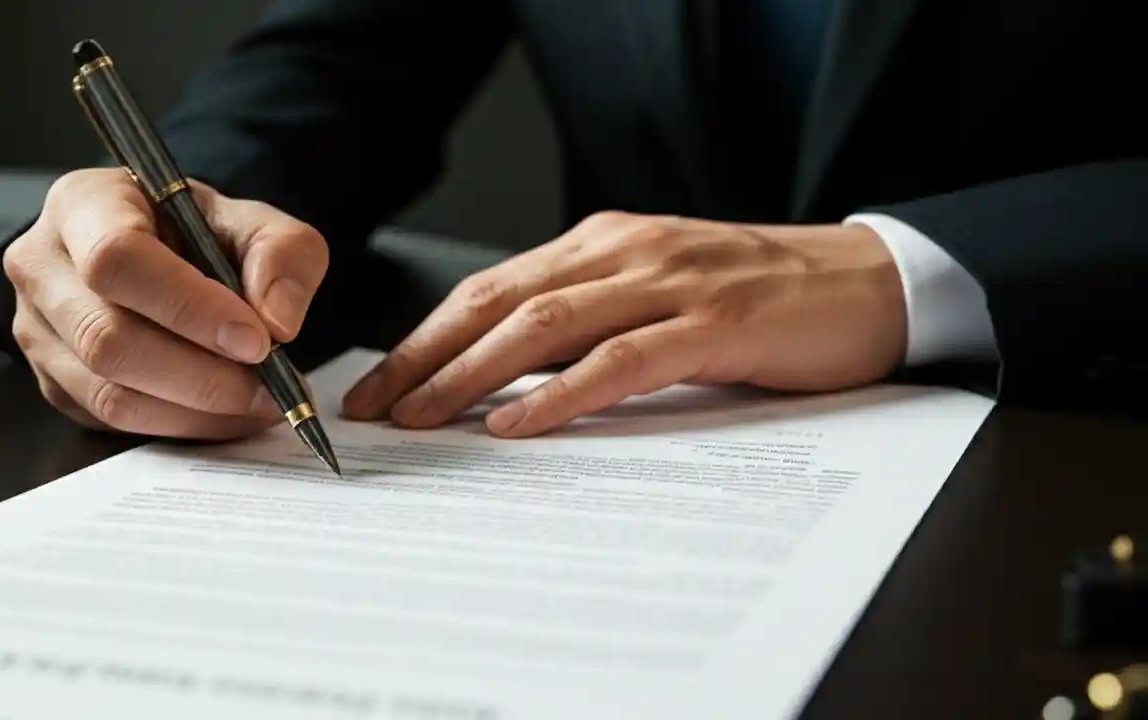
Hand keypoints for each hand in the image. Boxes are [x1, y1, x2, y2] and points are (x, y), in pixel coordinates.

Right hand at [3, 168, 328, 438]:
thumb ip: (282, 255)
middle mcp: (42, 265)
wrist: (164, 257)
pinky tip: (228, 413)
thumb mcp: (255, 223)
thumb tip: (277, 321)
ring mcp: (37, 329)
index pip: (117, 258)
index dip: (188, 307)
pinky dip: (181, 425)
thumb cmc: (199, 233)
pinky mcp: (53, 381)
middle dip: (202, 375)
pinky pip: (112, 421)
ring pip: (108, 392)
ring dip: (197, 411)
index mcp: (84, 204)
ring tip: (259, 402)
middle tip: (272, 385)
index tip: (255, 340)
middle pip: (108, 338)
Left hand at [342, 211, 904, 436]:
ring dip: (473, 374)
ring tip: (425, 418)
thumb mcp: (659, 292)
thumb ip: (592, 319)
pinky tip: (518, 424)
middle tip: (378, 407)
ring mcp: (669, 283)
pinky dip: (561, 393)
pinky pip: (620, 360)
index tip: (381, 383)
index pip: (491, 288)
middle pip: (499, 303)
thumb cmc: (759, 296)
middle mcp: (625, 251)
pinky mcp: (714, 324)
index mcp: (603, 243)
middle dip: (426, 357)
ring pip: (545, 326)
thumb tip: (507, 378)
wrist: (868, 281)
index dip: (427, 336)